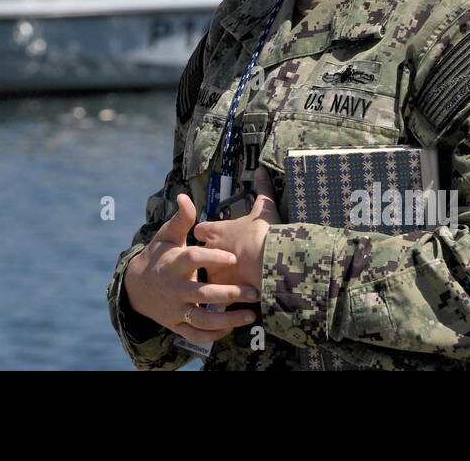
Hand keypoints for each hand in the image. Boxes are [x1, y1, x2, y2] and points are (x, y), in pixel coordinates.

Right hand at [123, 192, 260, 344]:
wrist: (135, 287)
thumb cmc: (158, 256)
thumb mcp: (166, 236)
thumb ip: (181, 219)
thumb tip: (185, 196)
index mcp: (173, 264)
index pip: (193, 259)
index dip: (212, 258)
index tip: (233, 256)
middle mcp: (174, 288)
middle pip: (203, 293)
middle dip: (229, 294)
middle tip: (254, 292)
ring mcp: (175, 309)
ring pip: (202, 320)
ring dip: (227, 320)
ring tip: (251, 316)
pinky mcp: (176, 325)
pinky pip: (195, 336)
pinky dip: (213, 335)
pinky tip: (231, 328)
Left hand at [192, 167, 279, 291]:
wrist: (269, 262)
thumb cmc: (264, 233)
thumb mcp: (264, 208)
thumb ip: (261, 188)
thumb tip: (261, 169)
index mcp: (215, 232)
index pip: (201, 230)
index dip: (208, 233)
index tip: (217, 236)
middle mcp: (209, 252)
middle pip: (201, 255)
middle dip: (209, 258)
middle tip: (225, 261)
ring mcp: (214, 275)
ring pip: (208, 279)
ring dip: (217, 281)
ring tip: (231, 284)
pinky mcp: (223, 294)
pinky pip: (221, 299)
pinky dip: (227, 300)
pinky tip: (236, 302)